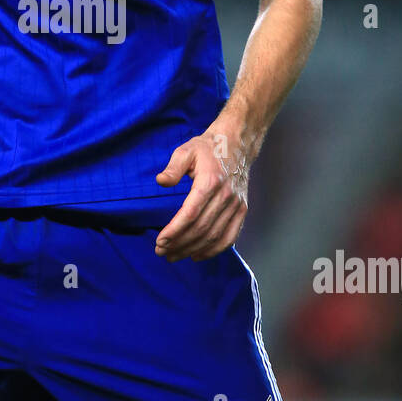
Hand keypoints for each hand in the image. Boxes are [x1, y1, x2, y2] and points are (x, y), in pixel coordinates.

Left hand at [154, 124, 251, 261]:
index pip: (191, 214)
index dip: (175, 231)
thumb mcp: (186, 151)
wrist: (237, 144)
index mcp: (210, 182)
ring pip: (214, 236)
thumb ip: (173, 167)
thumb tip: (161, 181)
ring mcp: (236, 205)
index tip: (160, 241)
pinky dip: (214, 250)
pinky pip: (230, 237)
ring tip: (174, 256)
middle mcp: (225, 196)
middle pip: (201, 229)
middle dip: (179, 244)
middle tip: (161, 252)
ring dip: (193, 250)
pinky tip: (197, 255)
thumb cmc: (207, 149)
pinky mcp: (242, 210)